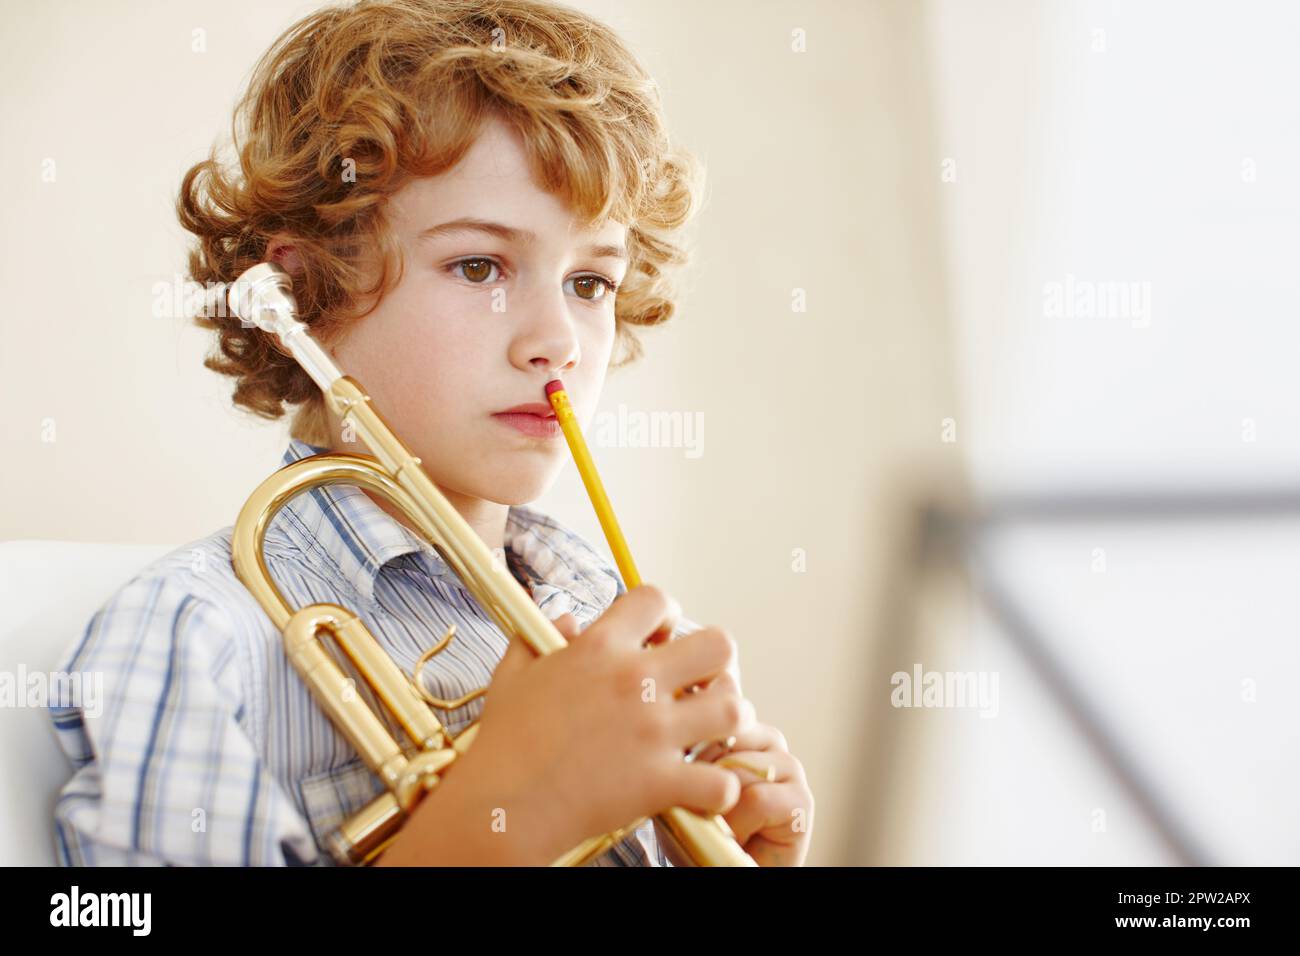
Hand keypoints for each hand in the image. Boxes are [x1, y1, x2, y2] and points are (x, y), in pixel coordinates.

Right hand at [469, 586, 755, 858]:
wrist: (501, 805)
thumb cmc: (504, 741)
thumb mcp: (514, 673)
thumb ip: (541, 636)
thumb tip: (567, 619)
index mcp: (600, 647)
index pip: (657, 598)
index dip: (667, 614)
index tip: (661, 637)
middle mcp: (634, 681)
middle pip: (719, 645)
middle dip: (715, 664)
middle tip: (698, 686)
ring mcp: (652, 731)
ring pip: (734, 707)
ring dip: (727, 721)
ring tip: (707, 734)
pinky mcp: (659, 781)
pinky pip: (721, 781)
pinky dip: (719, 789)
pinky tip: (702, 789)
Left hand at [690, 670, 813, 866]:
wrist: (712, 864)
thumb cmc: (687, 823)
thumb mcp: (674, 770)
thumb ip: (685, 732)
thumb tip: (686, 691)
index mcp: (737, 721)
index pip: (721, 695)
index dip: (693, 728)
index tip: (680, 761)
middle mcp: (767, 738)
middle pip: (728, 731)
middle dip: (702, 769)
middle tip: (697, 800)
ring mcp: (789, 766)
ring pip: (740, 767)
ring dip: (718, 801)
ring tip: (715, 821)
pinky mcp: (802, 801)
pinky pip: (758, 798)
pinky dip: (737, 824)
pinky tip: (736, 835)